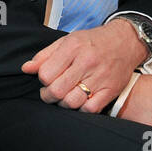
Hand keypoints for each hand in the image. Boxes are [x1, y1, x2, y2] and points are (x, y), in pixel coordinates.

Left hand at [21, 19, 146, 112]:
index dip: (42, 80)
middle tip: (51, 92)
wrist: (125, 41)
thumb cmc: (93, 41)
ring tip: (64, 96)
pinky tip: (80, 100)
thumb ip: (45, 55)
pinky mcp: (110, 90)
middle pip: (57, 90)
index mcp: (72, 48)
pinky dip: (81, 108)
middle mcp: (86, 62)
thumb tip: (26, 68)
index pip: (46, 73)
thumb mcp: (67, 41)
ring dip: (63, 103)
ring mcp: (100, 77)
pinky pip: (90, 109)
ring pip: (72, 102)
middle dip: (48, 95)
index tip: (46, 79)